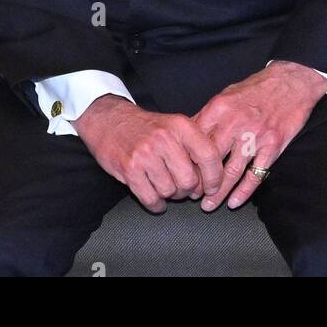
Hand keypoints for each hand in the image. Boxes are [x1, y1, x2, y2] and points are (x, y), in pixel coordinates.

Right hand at [71, 95, 224, 211]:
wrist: (111, 122)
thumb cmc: (148, 128)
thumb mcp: (175, 126)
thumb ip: (195, 146)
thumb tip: (213, 177)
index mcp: (181, 126)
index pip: (208, 155)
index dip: (215, 177)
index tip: (213, 188)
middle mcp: (165, 139)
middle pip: (189, 180)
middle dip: (188, 190)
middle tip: (183, 188)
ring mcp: (145, 155)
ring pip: (170, 191)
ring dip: (170, 195)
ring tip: (165, 186)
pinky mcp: (129, 170)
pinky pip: (150, 199)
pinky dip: (156, 204)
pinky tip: (156, 198)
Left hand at [193, 60, 326, 210]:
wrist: (292, 81)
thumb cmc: (257, 88)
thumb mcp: (227, 94)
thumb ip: (208, 115)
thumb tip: (189, 135)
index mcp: (219, 109)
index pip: (195, 141)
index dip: (186, 162)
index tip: (181, 174)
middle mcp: (235, 123)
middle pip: (210, 161)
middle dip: (199, 182)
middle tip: (191, 195)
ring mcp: (255, 136)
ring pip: (231, 172)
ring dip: (218, 193)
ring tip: (209, 205)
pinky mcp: (273, 145)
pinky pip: (255, 174)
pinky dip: (244, 192)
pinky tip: (234, 202)